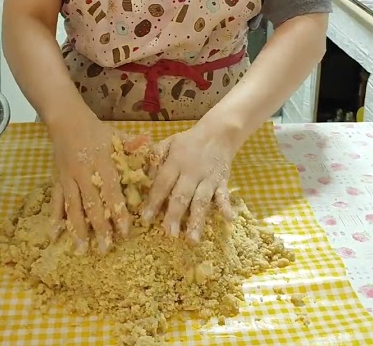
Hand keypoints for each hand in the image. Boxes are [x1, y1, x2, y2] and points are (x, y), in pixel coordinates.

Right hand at [48, 110, 149, 253]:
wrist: (67, 120)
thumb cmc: (97, 131)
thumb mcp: (118, 137)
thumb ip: (135, 149)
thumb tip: (155, 156)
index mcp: (102, 163)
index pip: (111, 192)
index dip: (118, 212)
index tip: (125, 232)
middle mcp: (84, 173)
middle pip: (92, 204)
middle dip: (99, 228)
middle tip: (105, 249)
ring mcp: (68, 178)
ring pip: (72, 207)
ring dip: (77, 229)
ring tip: (81, 249)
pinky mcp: (56, 180)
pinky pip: (56, 201)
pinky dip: (55, 218)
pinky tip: (55, 235)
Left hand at [142, 121, 239, 242]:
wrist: (218, 132)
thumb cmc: (188, 141)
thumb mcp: (168, 143)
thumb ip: (155, 158)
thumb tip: (145, 177)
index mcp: (175, 162)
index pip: (162, 184)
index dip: (154, 201)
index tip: (145, 218)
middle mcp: (191, 172)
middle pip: (182, 196)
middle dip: (175, 215)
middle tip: (170, 234)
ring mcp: (207, 178)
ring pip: (201, 201)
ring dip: (197, 220)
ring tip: (193, 239)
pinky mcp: (222, 181)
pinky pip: (224, 195)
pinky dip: (226, 206)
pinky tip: (228, 219)